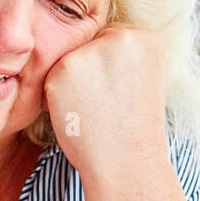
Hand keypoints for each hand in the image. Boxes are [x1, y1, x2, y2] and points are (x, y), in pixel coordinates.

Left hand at [44, 27, 168, 182]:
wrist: (125, 163)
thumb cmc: (132, 129)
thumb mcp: (142, 80)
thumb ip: (124, 56)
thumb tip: (94, 46)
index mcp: (147, 38)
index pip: (115, 41)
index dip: (111, 72)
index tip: (121, 96)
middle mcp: (123, 37)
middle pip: (91, 46)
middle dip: (91, 73)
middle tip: (105, 106)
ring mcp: (92, 50)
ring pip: (70, 60)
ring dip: (72, 83)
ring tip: (93, 111)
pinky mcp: (64, 68)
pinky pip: (52, 77)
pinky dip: (56, 96)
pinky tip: (76, 114)